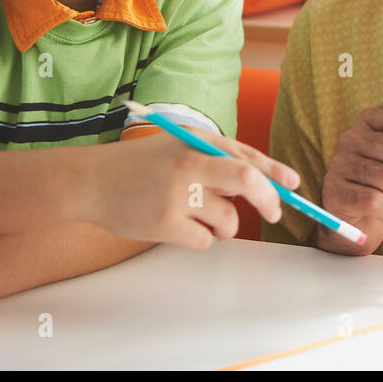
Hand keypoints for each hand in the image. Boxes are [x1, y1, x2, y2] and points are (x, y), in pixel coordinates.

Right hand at [89, 127, 299, 250]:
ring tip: (202, 220)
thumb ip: (212, 158)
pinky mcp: (165, 221)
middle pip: (247, 180)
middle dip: (270, 199)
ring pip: (228, 219)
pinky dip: (201, 240)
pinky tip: (178, 228)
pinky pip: (205, 241)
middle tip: (275, 212)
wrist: (89, 181)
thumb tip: (261, 181)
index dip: (275, 171)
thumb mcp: (174, 146)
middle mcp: (188, 162)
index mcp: (194, 140)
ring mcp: (177, 193)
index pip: (245, 154)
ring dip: (225, 227)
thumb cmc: (136, 167)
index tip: (293, 183)